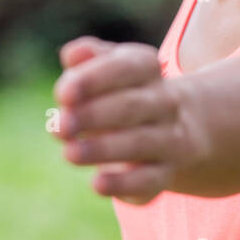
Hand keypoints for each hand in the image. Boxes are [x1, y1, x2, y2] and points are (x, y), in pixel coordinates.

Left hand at [53, 36, 200, 204]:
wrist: (180, 126)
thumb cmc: (125, 92)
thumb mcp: (112, 68)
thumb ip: (90, 59)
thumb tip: (72, 54)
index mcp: (148, 70)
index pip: (128, 67)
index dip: (95, 79)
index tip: (63, 94)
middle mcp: (164, 103)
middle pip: (132, 106)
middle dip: (94, 116)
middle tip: (58, 126)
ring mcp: (169, 140)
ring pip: (140, 143)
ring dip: (102, 149)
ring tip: (69, 153)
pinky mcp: (163, 175)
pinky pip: (149, 181)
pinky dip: (124, 184)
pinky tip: (97, 184)